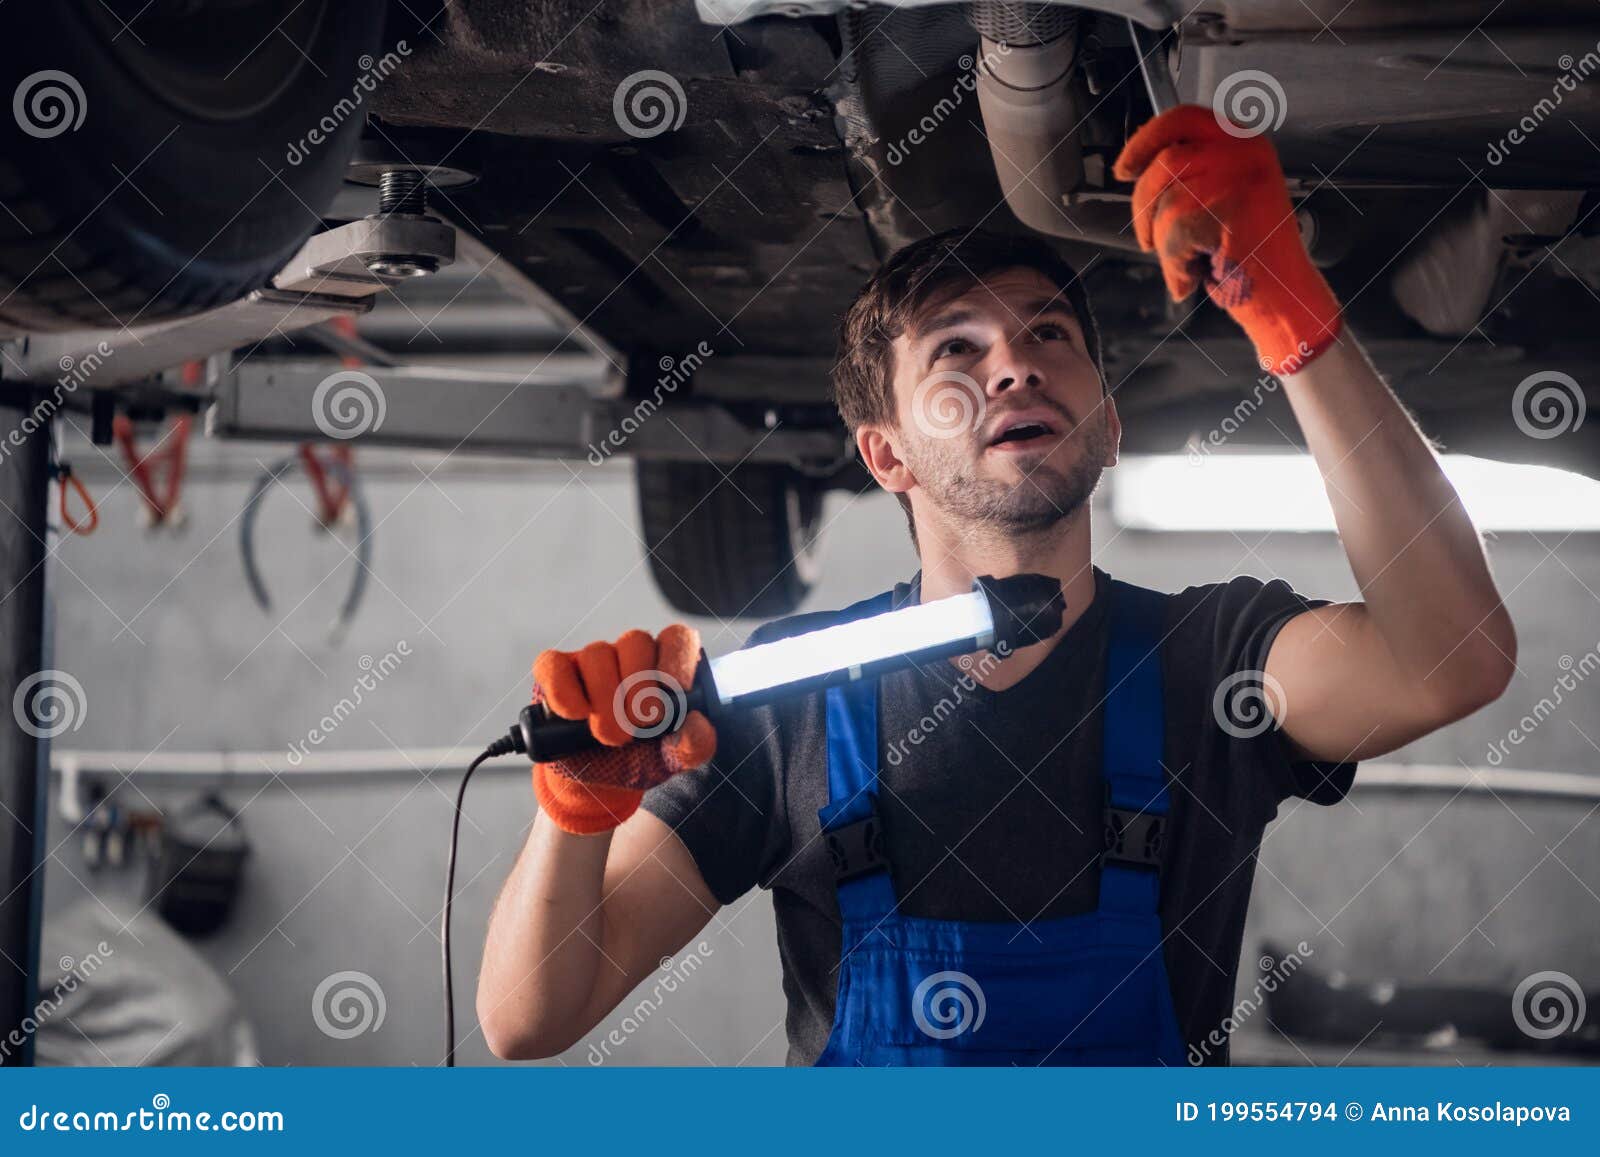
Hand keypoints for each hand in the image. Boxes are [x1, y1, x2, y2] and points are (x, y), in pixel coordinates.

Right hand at [530, 625, 716, 834]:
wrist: (597, 784)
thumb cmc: (639, 760)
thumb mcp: (673, 758)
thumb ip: (695, 744)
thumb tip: (697, 722)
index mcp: (665, 666)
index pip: (676, 637)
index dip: (677, 657)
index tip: (676, 690)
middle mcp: (629, 656)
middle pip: (635, 640)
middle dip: (639, 688)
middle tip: (638, 726)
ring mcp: (590, 662)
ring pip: (597, 654)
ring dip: (605, 699)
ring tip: (610, 736)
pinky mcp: (556, 673)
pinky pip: (555, 666)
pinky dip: (565, 693)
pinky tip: (577, 715)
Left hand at [1112, 104, 1341, 373]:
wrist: (1284, 296)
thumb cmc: (1249, 255)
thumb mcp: (1222, 198)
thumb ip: (1191, 174)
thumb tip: (1139, 167)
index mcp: (1243, 141)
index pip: (1182, 119)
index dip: (1144, 141)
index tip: (1123, 169)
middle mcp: (1245, 150)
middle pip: (1164, 163)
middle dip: (1144, 207)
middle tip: (1149, 240)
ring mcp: (1241, 177)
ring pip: (1166, 204)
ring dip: (1165, 243)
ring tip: (1191, 262)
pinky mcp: (1232, 209)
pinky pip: (1174, 234)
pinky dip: (1177, 264)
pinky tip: (1200, 275)